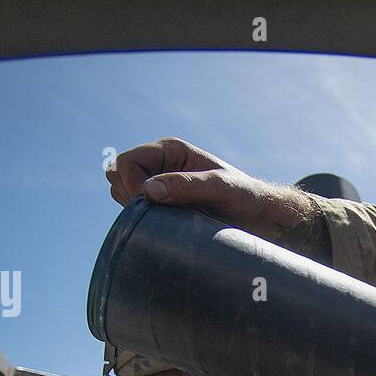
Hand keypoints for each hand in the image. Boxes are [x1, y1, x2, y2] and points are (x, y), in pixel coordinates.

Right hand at [105, 137, 313, 241]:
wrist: (258, 217)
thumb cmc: (243, 197)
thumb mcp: (219, 188)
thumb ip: (186, 186)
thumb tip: (149, 191)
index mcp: (170, 150)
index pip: (126, 161)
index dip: (131, 184)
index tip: (148, 204)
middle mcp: (160, 164)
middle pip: (118, 174)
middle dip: (128, 194)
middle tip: (155, 213)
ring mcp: (159, 183)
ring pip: (121, 191)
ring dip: (133, 207)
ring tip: (164, 218)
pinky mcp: (161, 203)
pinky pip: (133, 208)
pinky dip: (139, 217)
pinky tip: (164, 225)